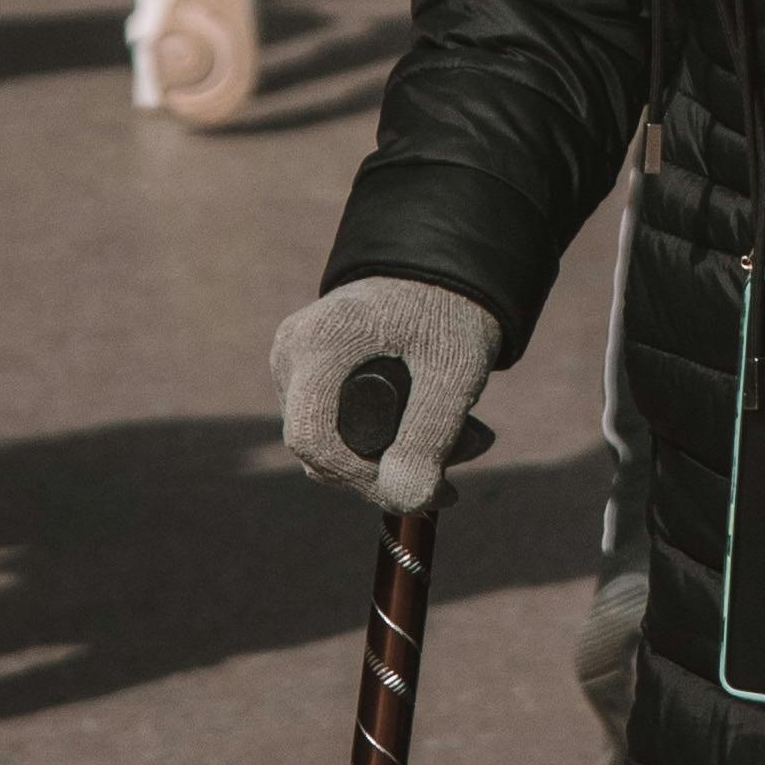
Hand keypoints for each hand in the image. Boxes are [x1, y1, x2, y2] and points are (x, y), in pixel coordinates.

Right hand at [270, 275, 502, 511]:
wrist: (443, 263)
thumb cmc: (448, 305)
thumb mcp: (454, 369)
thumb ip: (431, 435)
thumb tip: (402, 501)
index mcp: (316, 344)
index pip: (313, 440)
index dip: (362, 478)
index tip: (424, 485)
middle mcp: (291, 354)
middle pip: (324, 449)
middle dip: (396, 467)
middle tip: (473, 449)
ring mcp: (295, 363)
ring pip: (335, 444)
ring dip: (401, 455)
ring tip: (470, 434)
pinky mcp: (311, 373)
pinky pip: (339, 427)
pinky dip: (391, 437)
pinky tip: (439, 422)